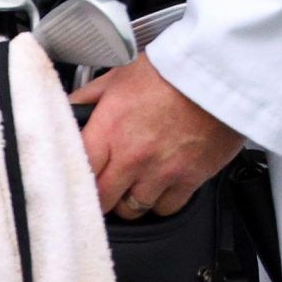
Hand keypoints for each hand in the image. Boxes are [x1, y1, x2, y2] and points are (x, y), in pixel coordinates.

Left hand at [72, 51, 243, 217]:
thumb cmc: (167, 73)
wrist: (213, 76)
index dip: (74, 175)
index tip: (77, 175)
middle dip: (99, 195)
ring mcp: (161, 172)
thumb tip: (67, 109)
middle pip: (103, 198)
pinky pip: (166, 209)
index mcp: (109, 129)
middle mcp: (132, 156)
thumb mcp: (116, 77)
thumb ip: (88, 98)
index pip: (78, 169)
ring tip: (130, 186)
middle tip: (102, 186)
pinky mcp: (188, 180)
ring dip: (128, 201)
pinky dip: (159, 203)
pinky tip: (157, 187)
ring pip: (133, 209)